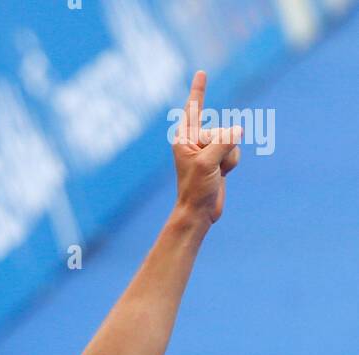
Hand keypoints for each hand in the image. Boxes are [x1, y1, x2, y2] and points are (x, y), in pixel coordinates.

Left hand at [172, 71, 241, 226]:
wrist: (199, 213)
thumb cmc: (195, 189)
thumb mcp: (208, 163)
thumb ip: (223, 142)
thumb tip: (238, 130)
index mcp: (185, 138)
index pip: (194, 109)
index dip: (198, 90)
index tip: (201, 72)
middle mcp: (195, 141)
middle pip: (221, 129)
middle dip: (222, 147)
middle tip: (209, 168)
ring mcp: (208, 150)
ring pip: (231, 140)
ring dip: (228, 157)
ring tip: (215, 173)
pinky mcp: (218, 159)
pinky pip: (235, 150)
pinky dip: (232, 162)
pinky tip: (221, 175)